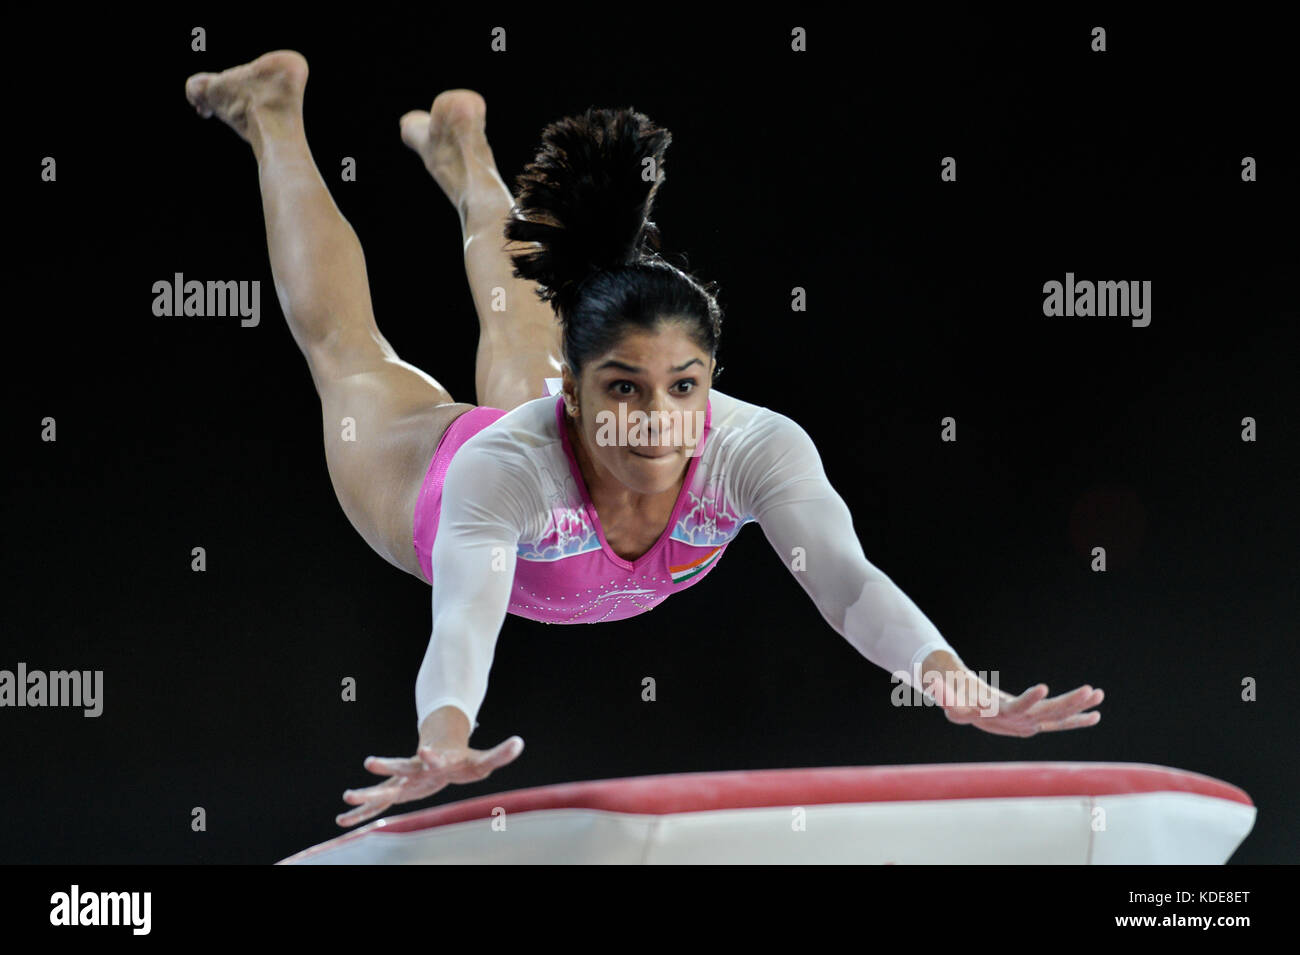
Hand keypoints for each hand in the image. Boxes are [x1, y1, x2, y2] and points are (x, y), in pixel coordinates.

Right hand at [336, 736, 524, 827]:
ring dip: (366, 794)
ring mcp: (405, 780)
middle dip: (386, 767)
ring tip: (347, 796)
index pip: (435, 757)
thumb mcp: (483, 759)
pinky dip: (361, 813)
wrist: (440, 748)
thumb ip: (501, 753)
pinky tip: (342, 822)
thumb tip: (520, 742)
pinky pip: (378, 805)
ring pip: (383, 788)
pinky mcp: (398, 790)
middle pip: (401, 768)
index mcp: (437, 761)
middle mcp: (417, 769)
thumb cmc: (463, 758)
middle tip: (369, 763)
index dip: (432, 755)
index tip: (424, 749)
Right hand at [924, 670, 1103, 736]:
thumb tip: (934, 684)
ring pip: (1057, 717)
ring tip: (1099, 693)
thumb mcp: (946, 695)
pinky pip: (1058, 722)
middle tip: (1089, 690)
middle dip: (1069, 703)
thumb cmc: (955, 697)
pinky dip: (1077, 719)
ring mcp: (1028, 724)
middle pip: (1046, 715)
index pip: (1016, 709)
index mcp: (998, 716)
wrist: (965, 708)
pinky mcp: (1035, 721)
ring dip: (1079, 707)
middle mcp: (1017, 723)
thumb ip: (942, 694)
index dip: (1030, 700)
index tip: (1044, 687)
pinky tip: (1096, 715)